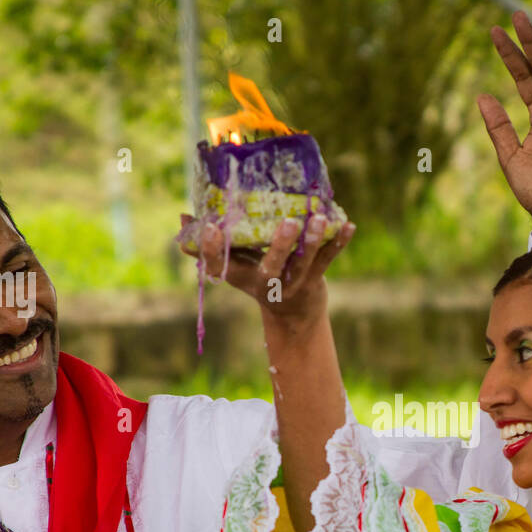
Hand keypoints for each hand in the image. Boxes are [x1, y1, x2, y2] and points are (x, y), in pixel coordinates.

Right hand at [179, 214, 355, 327]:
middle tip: (288, 222)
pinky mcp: (314, 280)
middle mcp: (266, 284)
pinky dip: (338, 242)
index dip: (213, 250)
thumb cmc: (258, 276)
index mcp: (240, 277)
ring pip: (303, 263)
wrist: (293, 314)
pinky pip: (327, 260)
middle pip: (271, 267)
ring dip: (312, 241)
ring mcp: (292, 284)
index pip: (219, 267)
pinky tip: (348, 225)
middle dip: (281, 246)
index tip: (211, 227)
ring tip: (318, 218)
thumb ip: (213, 242)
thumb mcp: (234, 263)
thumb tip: (183, 217)